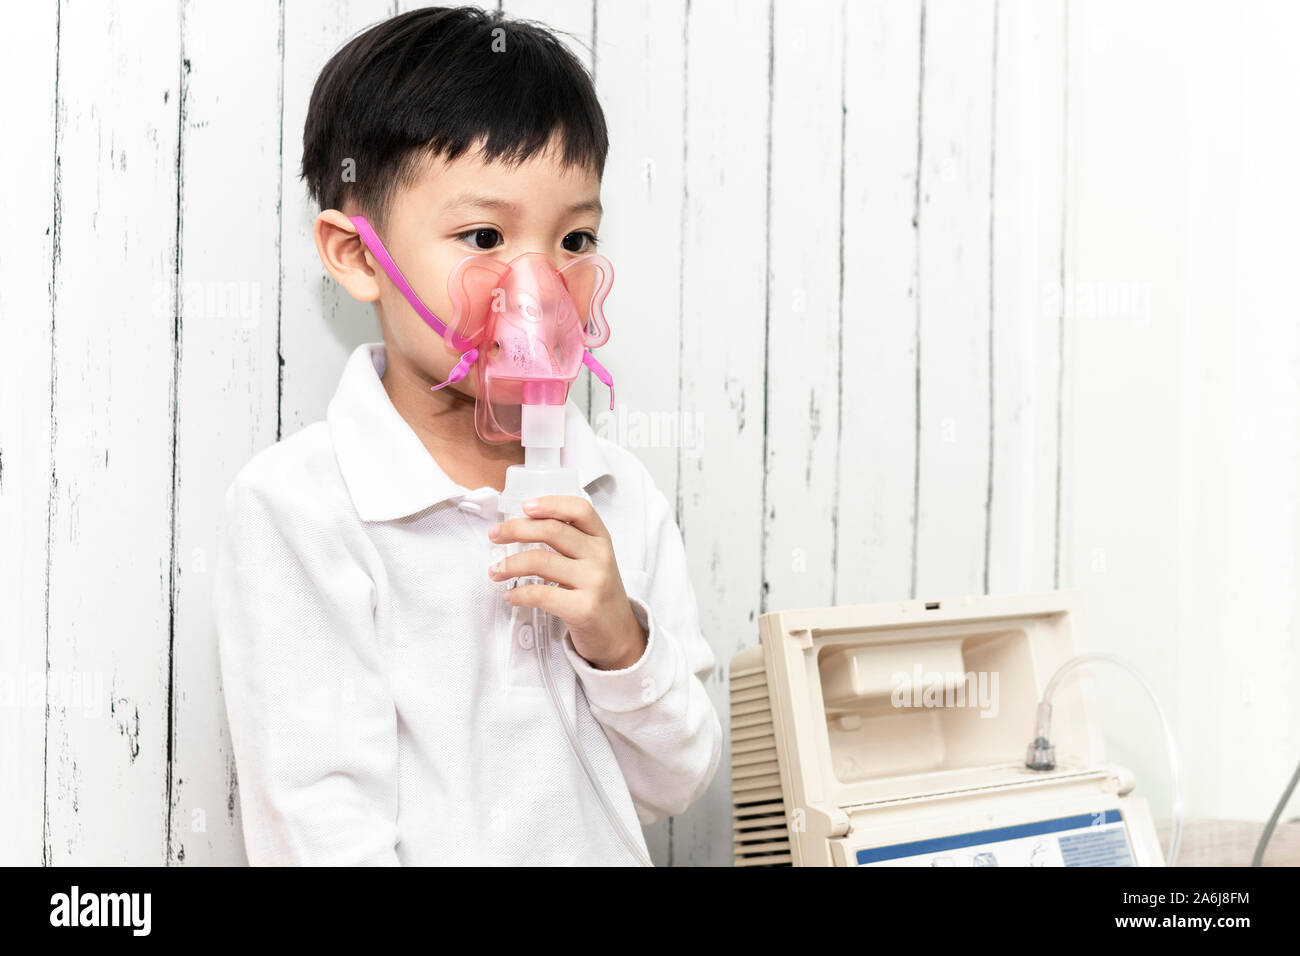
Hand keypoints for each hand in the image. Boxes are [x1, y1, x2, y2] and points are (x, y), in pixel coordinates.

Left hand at [487, 495, 646, 669]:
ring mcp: (594, 582)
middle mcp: (600, 556)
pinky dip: (518, 594)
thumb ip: (570, 541)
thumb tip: (522, 525)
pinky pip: (541, 594)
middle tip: (494, 534)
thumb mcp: (593, 560)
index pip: (579, 509)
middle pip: (552, 530)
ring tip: (495, 570)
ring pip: (540, 561)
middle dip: (516, 529)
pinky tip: (511, 596)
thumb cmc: (597, 593)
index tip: (524, 506)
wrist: (618, 635)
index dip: (550, 503)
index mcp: (601, 539)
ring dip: (509, 564)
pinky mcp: (583, 608)